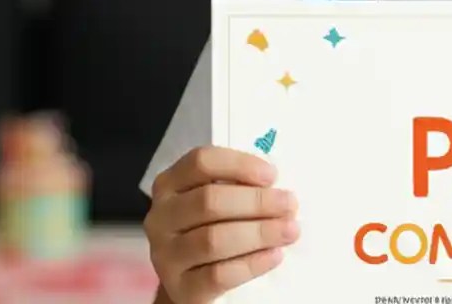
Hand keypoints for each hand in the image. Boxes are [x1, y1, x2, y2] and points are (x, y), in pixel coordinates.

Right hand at [145, 147, 299, 303]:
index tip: (272, 175)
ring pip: (214, 239)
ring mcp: (166, 255)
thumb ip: (238, 187)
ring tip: (290, 230)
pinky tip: (274, 255)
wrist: (190, 280)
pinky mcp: (181, 288)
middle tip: (290, 205)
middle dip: (257, 202)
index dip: (240, 165)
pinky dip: (252, 263)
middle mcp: (161, 218)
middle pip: (209, 201)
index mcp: (170, 185)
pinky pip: (219, 275)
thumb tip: (278, 188)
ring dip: (259, 232)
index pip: (201, 162)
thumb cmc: (212, 228)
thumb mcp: (217, 202)